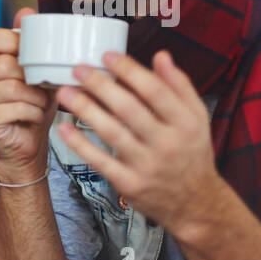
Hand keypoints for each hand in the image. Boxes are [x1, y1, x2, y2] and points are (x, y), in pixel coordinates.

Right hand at [0, 8, 59, 182]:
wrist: (28, 142)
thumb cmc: (33, 104)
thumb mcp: (39, 69)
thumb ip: (32, 43)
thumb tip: (27, 12)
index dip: (13, 42)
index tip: (32, 54)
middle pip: (4, 65)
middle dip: (31, 76)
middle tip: (43, 85)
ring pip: (11, 88)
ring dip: (36, 97)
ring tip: (41, 102)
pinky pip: (14, 109)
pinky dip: (32, 112)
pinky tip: (33, 116)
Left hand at [54, 50, 222, 231]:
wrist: (196, 203)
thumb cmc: (191, 153)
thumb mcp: (196, 118)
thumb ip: (179, 86)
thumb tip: (161, 56)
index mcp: (186, 123)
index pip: (155, 91)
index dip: (129, 71)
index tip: (107, 56)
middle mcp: (168, 143)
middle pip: (129, 109)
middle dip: (101, 86)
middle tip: (78, 69)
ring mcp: (148, 166)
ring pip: (112, 133)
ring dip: (85, 110)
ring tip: (65, 93)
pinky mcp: (130, 184)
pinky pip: (100, 161)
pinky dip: (80, 144)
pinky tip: (63, 128)